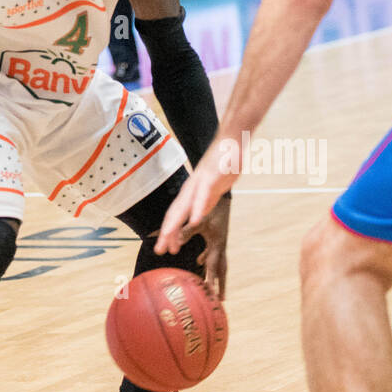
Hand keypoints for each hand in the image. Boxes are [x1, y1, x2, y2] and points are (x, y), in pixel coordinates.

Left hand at [155, 143, 238, 261]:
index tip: (165, 248)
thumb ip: (203, 202)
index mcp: (191, 193)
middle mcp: (191, 189)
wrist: (230, 141)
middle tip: (160, 250)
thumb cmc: (221, 165)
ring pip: (185, 206)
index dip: (169, 232)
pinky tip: (195, 220)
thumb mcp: (211, 188)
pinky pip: (203, 196)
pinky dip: (198, 208)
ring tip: (170, 239)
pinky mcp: (212, 178)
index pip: (176, 215)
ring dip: (176, 224)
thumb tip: (196, 216)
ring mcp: (200, 183)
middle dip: (167, 233)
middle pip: (175, 214)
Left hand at [190, 194, 230, 299]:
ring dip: (216, 275)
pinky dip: (207, 260)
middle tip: (220, 300)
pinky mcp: (217, 238)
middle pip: (222, 270)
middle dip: (220, 285)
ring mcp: (220, 242)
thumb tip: (175, 243)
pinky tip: (200, 261)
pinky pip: (213, 254)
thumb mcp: (198, 221)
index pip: (213, 267)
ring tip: (214, 287)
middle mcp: (220, 246)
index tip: (209, 293)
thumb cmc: (211, 208)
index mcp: (217, 245)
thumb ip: (186, 233)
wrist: (221, 195)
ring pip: (219, 263)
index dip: (211, 281)